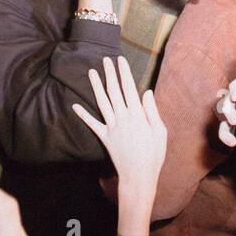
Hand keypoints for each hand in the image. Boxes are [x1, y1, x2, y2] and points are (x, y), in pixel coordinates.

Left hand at [71, 56, 166, 235]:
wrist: (139, 175)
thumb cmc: (154, 155)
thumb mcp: (160, 132)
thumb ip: (151, 111)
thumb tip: (146, 92)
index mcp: (137, 115)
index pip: (129, 88)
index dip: (124, 73)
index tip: (120, 60)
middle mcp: (122, 118)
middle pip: (114, 91)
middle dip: (110, 74)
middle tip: (106, 60)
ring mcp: (112, 127)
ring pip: (102, 102)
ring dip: (96, 86)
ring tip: (92, 72)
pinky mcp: (105, 137)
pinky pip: (92, 124)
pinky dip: (83, 114)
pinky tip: (75, 106)